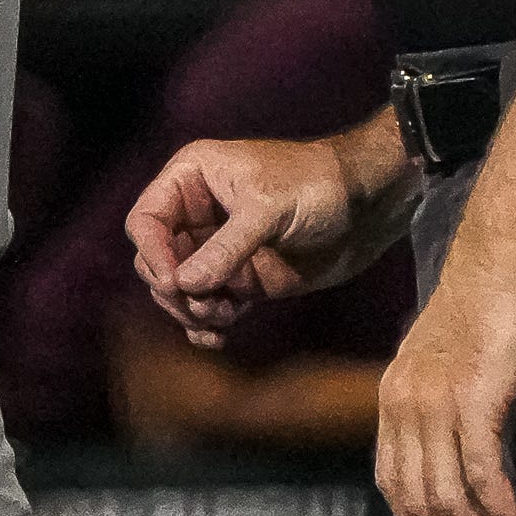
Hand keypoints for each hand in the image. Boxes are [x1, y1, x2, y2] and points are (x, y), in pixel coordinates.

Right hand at [125, 131, 408, 345]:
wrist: (369, 203)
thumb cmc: (318, 184)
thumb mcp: (268, 209)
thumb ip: (226, 248)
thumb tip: (183, 286)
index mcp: (193, 178)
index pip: (146, 221)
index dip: (153, 254)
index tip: (176, 284)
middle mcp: (198, 212)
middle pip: (156, 260)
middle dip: (173, 289)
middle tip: (203, 307)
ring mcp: (219, 248)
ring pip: (179, 289)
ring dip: (191, 311)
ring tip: (221, 318)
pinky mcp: (242, 278)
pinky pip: (208, 306)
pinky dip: (206, 325)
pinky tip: (218, 338)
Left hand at [375, 263, 515, 515]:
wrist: (495, 262)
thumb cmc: (478, 307)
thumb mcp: (440, 362)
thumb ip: (438, 406)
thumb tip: (454, 455)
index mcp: (392, 397)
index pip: (392, 480)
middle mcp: (405, 404)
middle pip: (417, 496)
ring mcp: (437, 402)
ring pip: (448, 493)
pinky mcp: (474, 398)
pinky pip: (482, 470)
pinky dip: (499, 507)